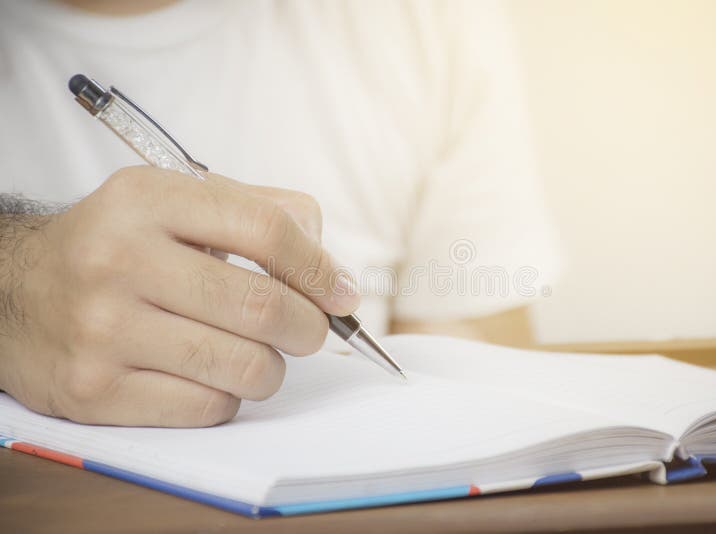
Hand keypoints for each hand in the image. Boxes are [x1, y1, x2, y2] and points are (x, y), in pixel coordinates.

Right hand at [0, 167, 358, 426]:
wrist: (14, 291)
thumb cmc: (115, 247)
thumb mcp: (174, 201)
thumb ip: (260, 212)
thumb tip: (330, 266)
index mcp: (148, 200)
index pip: (267, 230)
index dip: (320, 267)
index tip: (341, 292)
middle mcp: (120, 260)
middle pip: (263, 307)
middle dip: (310, 327)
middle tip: (310, 330)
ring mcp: (104, 330)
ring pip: (245, 366)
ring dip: (271, 366)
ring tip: (255, 353)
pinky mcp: (96, 390)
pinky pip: (209, 407)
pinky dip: (228, 396)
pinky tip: (208, 374)